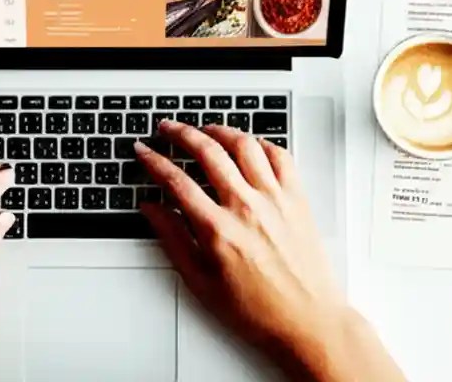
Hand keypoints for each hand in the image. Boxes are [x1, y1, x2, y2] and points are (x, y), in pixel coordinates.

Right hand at [137, 122, 403, 381]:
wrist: (307, 322)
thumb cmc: (258, 310)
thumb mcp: (200, 281)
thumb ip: (173, 239)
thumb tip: (151, 210)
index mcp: (218, 230)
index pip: (176, 180)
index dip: (154, 160)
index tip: (144, 151)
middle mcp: (246, 207)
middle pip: (207, 151)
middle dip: (180, 133)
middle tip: (168, 129)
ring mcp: (275, 200)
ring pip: (244, 145)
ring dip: (219, 130)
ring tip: (205, 129)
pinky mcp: (298, 199)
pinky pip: (280, 156)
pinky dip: (261, 144)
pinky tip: (249, 145)